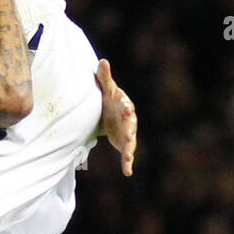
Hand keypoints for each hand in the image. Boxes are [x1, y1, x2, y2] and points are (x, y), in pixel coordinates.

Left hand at [96, 58, 136, 176]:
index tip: (126, 108)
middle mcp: (130, 120)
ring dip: (129, 151)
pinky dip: (128, 163)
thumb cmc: (109, 99)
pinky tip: (128, 172)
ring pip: (130, 143)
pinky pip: (127, 154)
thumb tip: (102, 61)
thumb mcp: (107, 89)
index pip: (126, 106)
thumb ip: (104, 78)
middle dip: (130, 131)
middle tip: (129, 136)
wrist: (110, 113)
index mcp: (125, 106)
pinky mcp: (125, 144)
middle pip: (131, 126)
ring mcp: (128, 133)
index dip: (126, 108)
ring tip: (128, 159)